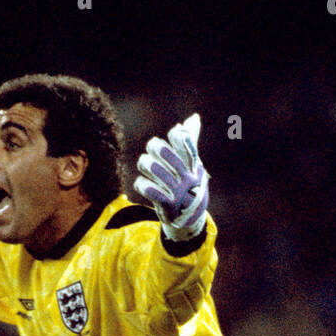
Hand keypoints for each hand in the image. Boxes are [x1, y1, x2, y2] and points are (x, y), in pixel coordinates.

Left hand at [133, 113, 208, 243]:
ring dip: (145, 163)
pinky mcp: (167, 205)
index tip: (174, 137)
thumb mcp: (193, 163)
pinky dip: (142, 184)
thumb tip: (194, 117)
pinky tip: (144, 185)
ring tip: (146, 165)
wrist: (190, 219)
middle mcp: (187, 176)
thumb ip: (190, 140)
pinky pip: (148, 189)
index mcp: (194, 163)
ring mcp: (178, 191)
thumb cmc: (190, 184)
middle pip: (163, 151)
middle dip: (154, 147)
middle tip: (152, 149)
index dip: (175, 136)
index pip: (184, 140)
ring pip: (152, 167)